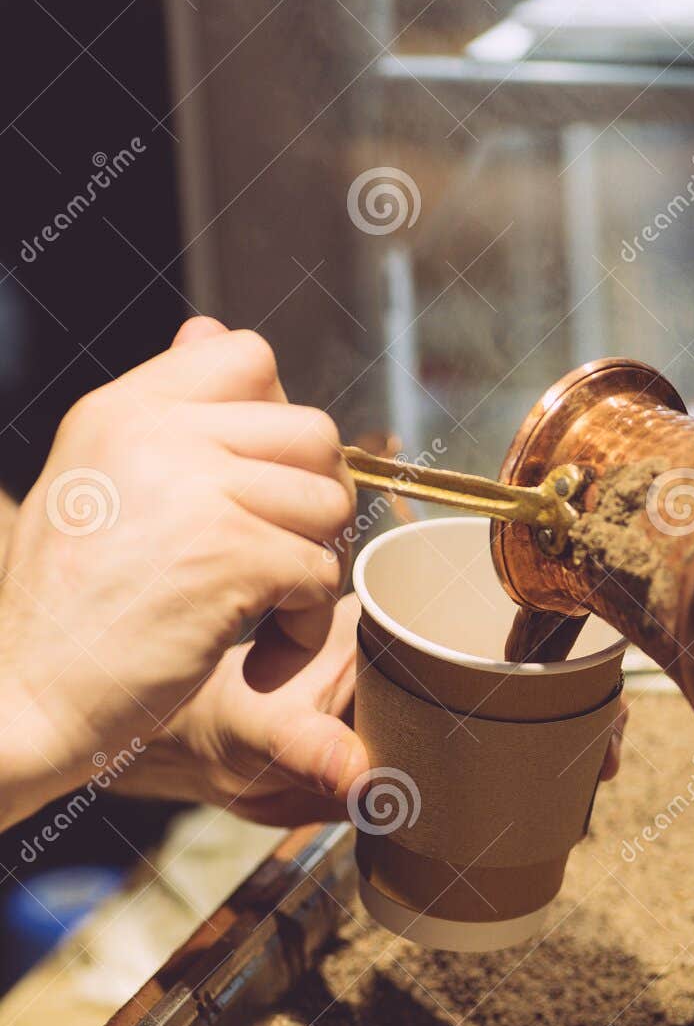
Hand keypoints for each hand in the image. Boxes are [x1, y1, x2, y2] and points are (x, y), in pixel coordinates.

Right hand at [0, 318, 353, 801]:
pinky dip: (307, 622)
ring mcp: (199, 491)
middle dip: (315, 499)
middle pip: (312, 431)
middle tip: (284, 553)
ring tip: (270, 606)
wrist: (31, 696)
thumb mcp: (95, 477)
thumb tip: (211, 330)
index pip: (248, 357)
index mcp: (124, 408)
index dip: (275, 421)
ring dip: (316, 564)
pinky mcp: (232, 558)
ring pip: (330, 503)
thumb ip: (161, 412)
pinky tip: (261, 650)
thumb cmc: (70, 605)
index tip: (255, 485)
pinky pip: (321, 573)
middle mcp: (159, 434)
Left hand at [116, 604, 627, 828]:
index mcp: (388, 627)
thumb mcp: (263, 730)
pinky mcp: (422, 756)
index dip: (551, 641)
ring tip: (597, 772)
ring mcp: (425, 707)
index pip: (486, 614)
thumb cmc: (219, 715)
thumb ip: (309, 751)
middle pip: (521, 665)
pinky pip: (488, 760)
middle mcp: (418, 659)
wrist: (197, 752)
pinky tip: (558, 801)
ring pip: (514, 712)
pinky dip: (526, 774)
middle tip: (608, 742)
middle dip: (577, 697)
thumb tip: (364, 784)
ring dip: (562, 737)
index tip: (590, 679)